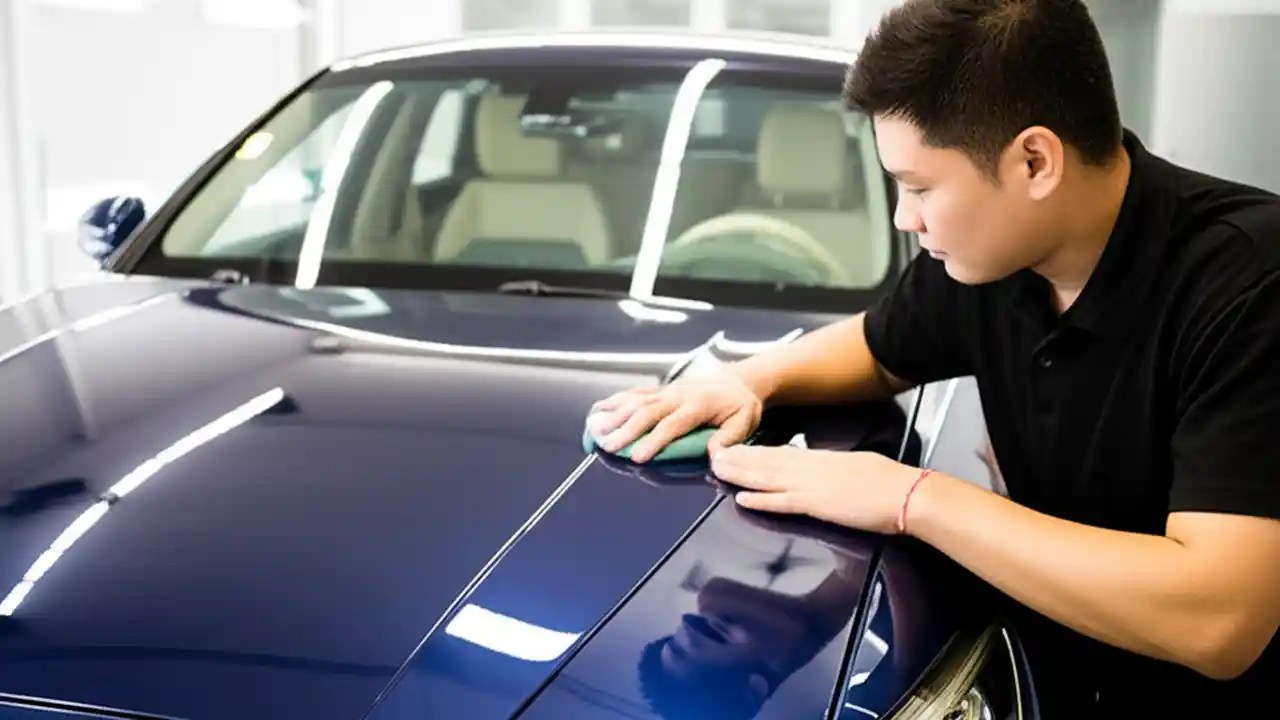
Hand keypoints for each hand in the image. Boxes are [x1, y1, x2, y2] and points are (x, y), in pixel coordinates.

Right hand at [586, 370, 764, 462]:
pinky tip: (598, 411)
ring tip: (595, 429)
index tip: (638, 457)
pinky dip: (615, 402)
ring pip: (636, 401)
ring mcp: (666, 390)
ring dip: (614, 415)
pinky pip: (634, 394)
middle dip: (626, 429)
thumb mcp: (744, 422)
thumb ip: (729, 439)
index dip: (655, 440)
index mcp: (699, 404)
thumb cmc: (740, 406)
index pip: (673, 424)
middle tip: (608, 445)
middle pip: (647, 411)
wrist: (739, 381)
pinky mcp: (660, 389)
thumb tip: (714, 455)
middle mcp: (678, 395)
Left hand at [712, 446, 924, 534]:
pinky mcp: (817, 504)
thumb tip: (827, 475)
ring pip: (767, 478)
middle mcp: (811, 469)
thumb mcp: (856, 468)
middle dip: (738, 460)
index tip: (736, 450)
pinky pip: (782, 502)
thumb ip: (835, 472)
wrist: (906, 493)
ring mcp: (811, 486)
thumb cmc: (888, 483)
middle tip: (714, 456)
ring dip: (740, 475)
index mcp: (821, 460)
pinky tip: (743, 499)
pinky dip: (761, 500)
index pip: (781, 454)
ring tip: (718, 471)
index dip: (755, 453)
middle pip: (766, 462)